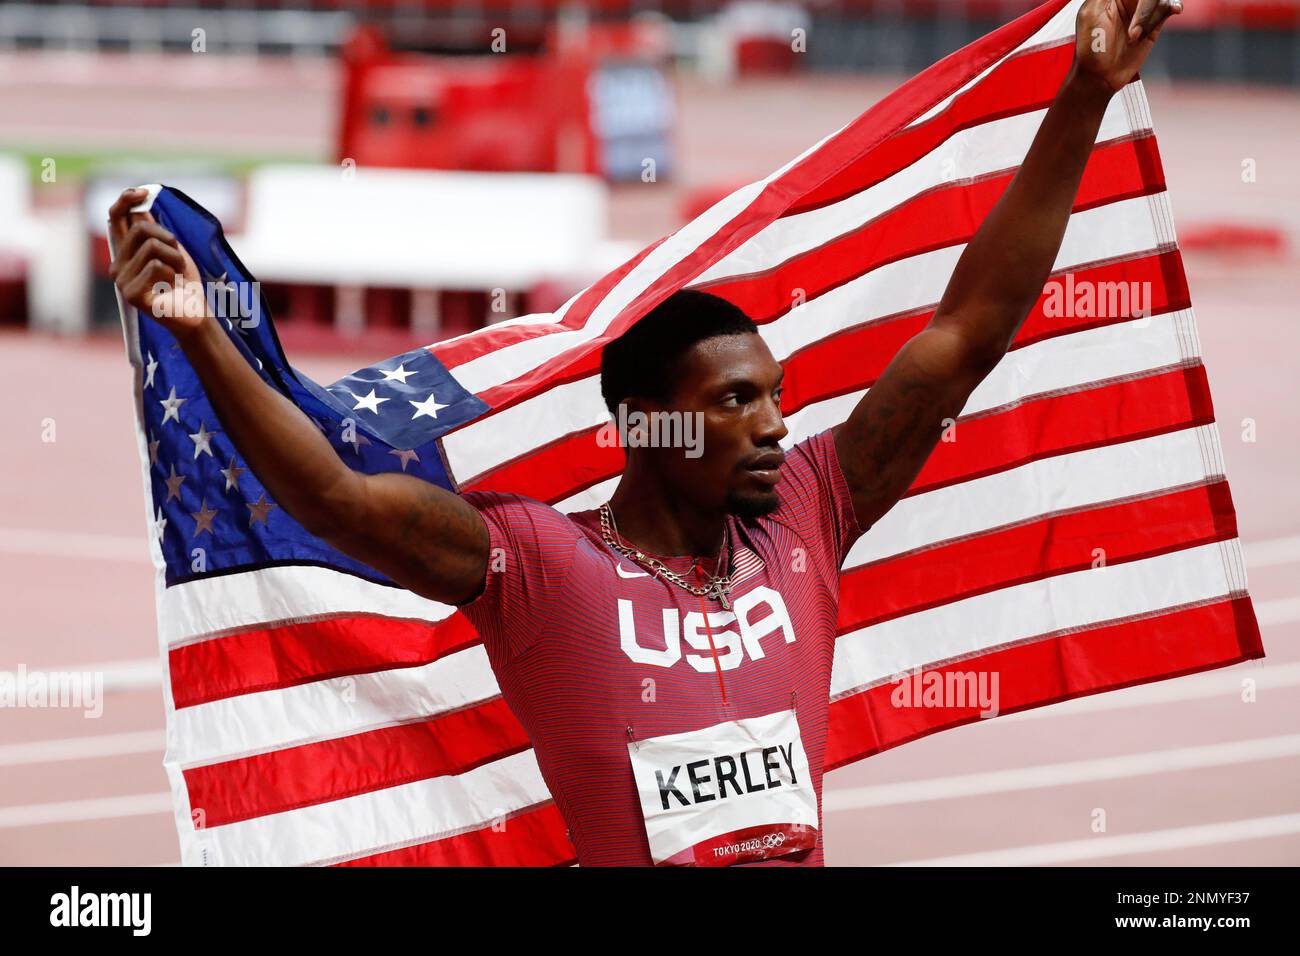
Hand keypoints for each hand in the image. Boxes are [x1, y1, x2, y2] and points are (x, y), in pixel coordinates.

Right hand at [108, 187, 209, 336]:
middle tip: (178, 260)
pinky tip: (171, 288)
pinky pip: (156, 266)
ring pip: (152, 247)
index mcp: (125, 252)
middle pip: (141, 229)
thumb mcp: (171, 250)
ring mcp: (121, 280)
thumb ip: (153, 230)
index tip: (144, 193)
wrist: (195, 313)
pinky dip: (173, 274)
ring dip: (175, 259)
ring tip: (176, 276)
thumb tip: (139, 205)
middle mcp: (117, 264)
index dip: (125, 200)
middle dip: (168, 238)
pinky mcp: (130, 293)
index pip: (115, 218)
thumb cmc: (184, 282)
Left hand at [1073, 0, 1183, 93]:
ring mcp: (1141, 11)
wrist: (1101, 77)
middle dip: (1146, 4)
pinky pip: (1168, 8)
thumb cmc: (1090, 47)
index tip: (1140, 2)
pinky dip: (1173, 6)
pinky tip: (1175, 10)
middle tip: (1134, 26)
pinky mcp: (1153, 25)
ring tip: (1133, 36)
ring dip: (1149, 14)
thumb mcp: (1092, 12)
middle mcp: (1127, 0)